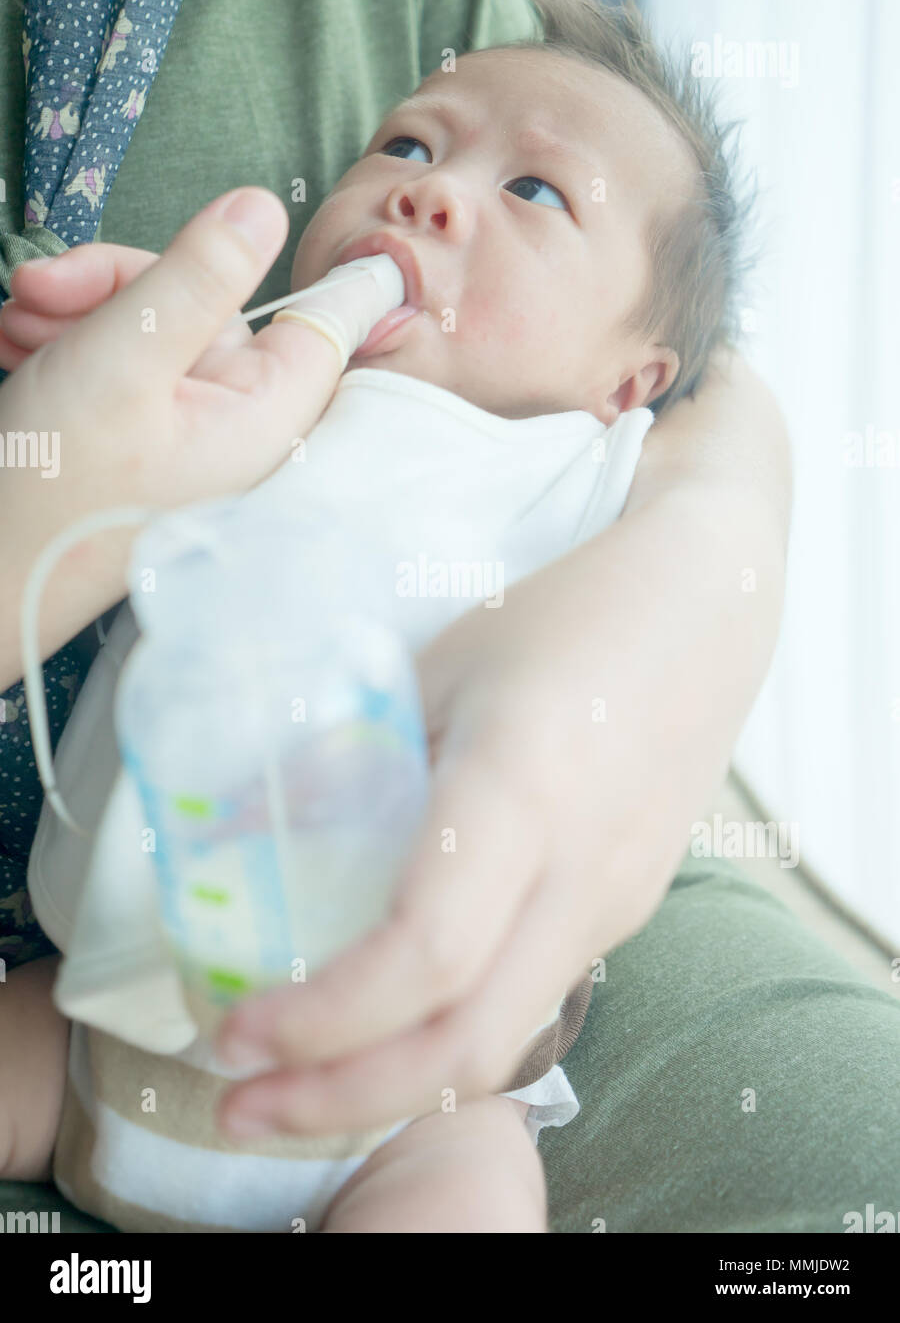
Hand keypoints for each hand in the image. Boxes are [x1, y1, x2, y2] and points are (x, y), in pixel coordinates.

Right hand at [0, 188, 390, 685]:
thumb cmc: (51, 480)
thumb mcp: (124, 355)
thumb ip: (200, 276)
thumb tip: (263, 206)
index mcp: (268, 414)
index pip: (320, 313)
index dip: (277, 262)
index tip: (224, 230)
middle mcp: (242, 421)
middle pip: (213, 301)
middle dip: (120, 282)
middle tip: (40, 291)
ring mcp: (193, 426)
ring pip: (158, 319)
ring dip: (82, 307)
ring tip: (18, 328)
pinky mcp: (148, 427)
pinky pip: (128, 354)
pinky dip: (73, 339)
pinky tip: (21, 348)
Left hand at [211, 564, 665, 1139]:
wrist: (705, 611)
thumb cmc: (562, 619)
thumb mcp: (435, 666)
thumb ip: (350, 756)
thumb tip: (244, 839)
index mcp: (524, 789)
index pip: (428, 955)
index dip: (324, 1016)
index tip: (234, 1029)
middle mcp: (582, 871)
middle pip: (468, 1044)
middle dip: (342, 1100)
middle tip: (242, 1108)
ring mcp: (616, 904)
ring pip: (503, 1042)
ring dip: (390, 1086)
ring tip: (295, 1084)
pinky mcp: (623, 914)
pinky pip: (528, 1004)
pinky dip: (442, 1040)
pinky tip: (383, 1022)